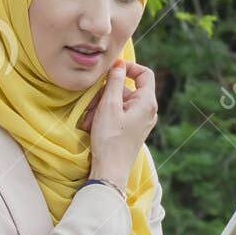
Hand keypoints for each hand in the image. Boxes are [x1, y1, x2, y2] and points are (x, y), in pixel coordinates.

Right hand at [80, 60, 157, 185]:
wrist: (110, 170)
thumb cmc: (110, 138)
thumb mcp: (109, 105)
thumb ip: (115, 81)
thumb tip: (119, 64)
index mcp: (147, 103)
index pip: (145, 73)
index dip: (129, 67)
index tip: (112, 69)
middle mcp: (148, 111)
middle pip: (127, 89)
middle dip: (106, 92)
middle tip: (91, 101)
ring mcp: (140, 122)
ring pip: (120, 103)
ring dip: (102, 106)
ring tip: (88, 118)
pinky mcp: (132, 131)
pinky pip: (119, 115)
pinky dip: (105, 115)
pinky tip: (91, 124)